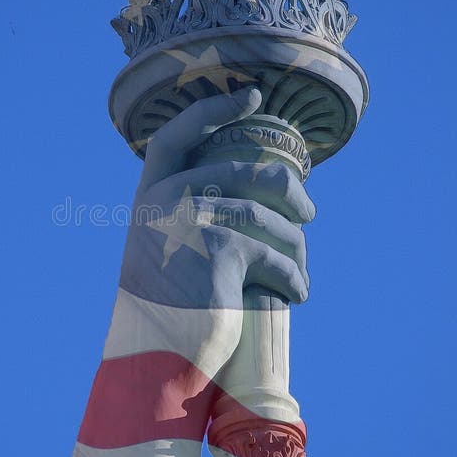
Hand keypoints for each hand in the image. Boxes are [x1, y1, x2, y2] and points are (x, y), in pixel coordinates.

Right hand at [115, 88, 314, 375]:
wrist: (154, 360)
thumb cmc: (166, 313)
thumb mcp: (167, 253)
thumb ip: (191, 216)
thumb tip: (259, 193)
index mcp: (147, 197)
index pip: (176, 136)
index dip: (213, 110)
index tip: (253, 96)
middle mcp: (162, 200)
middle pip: (242, 171)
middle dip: (286, 190)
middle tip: (309, 213)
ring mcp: (189, 221)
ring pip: (265, 216)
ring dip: (294, 246)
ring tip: (301, 269)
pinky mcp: (219, 250)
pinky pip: (273, 255)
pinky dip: (292, 276)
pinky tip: (299, 294)